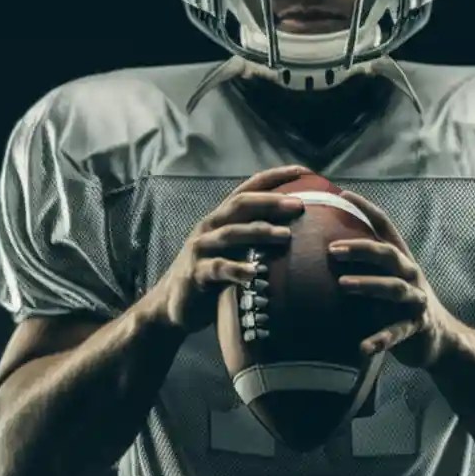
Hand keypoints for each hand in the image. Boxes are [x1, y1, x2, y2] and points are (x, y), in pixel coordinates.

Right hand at [147, 164, 309, 332]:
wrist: (172, 304)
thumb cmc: (212, 275)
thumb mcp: (233, 251)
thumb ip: (255, 238)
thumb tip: (298, 231)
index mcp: (221, 218)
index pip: (248, 189)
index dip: (273, 177)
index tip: (302, 171)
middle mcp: (210, 227)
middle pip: (240, 205)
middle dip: (270, 201)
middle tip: (299, 205)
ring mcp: (201, 249)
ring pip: (231, 233)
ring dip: (259, 232)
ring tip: (286, 235)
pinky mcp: (196, 273)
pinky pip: (218, 268)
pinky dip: (237, 269)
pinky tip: (254, 272)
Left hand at [329, 190, 457, 368]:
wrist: (439, 339)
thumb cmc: (400, 305)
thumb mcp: (384, 280)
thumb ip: (363, 266)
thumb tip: (320, 250)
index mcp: (400, 259)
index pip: (385, 227)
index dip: (367, 209)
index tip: (343, 194)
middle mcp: (410, 274)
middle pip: (387, 254)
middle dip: (360, 249)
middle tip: (331, 250)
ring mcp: (416, 299)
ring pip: (393, 287)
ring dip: (367, 284)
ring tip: (342, 284)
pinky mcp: (418, 326)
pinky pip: (397, 331)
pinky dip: (380, 338)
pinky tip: (362, 347)